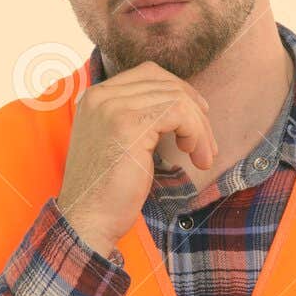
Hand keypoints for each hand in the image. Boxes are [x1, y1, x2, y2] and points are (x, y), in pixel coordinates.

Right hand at [58, 60, 217, 256]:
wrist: (88, 221)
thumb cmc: (107, 193)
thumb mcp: (119, 145)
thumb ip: (136, 121)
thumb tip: (180, 109)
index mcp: (95, 98)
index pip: (148, 74)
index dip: (179, 92)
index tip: (197, 119)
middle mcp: (101, 95)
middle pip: (164, 83)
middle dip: (194, 111)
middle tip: (206, 144)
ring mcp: (113, 107)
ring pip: (176, 97)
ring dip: (199, 127)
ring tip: (203, 156)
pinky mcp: (129, 124)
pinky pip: (178, 112)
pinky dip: (196, 132)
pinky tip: (194, 155)